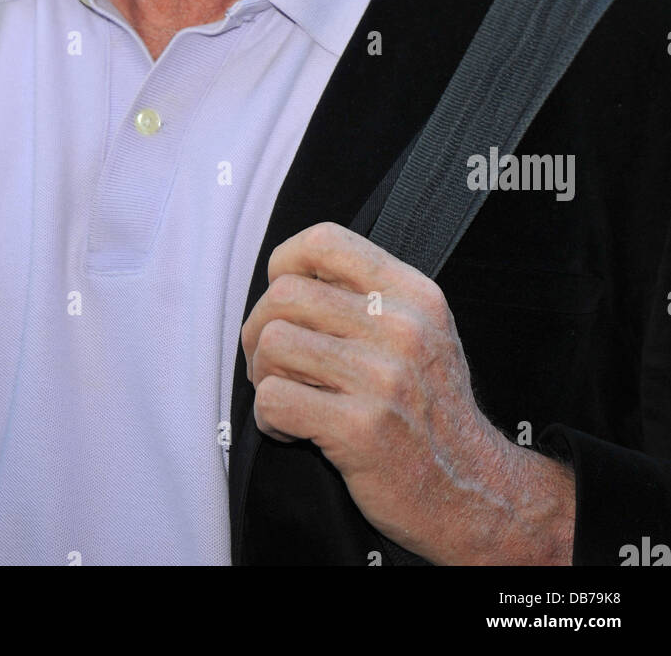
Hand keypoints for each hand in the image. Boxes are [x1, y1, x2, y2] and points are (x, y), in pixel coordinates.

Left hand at [240, 221, 574, 564]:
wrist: (473, 490)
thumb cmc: (433, 412)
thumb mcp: (421, 332)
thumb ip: (369, 296)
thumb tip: (290, 275)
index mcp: (413, 294)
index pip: (325, 241)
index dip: (284, 263)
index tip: (281, 297)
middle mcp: (401, 328)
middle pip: (284, 295)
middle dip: (259, 330)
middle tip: (272, 362)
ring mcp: (382, 378)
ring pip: (272, 343)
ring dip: (263, 376)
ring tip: (288, 395)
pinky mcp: (360, 428)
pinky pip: (274, 399)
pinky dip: (268, 418)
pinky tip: (292, 429)